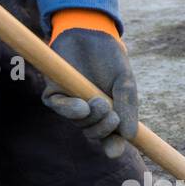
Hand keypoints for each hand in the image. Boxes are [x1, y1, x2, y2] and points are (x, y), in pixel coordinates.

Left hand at [42, 27, 138, 157]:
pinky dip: (70, 111)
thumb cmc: (111, 60)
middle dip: (104, 130)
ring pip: (79, 124)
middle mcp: (90, 113)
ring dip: (91, 119)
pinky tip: (82, 105)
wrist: (90, 34)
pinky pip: (59, 109)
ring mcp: (72, 103)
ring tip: (100, 102)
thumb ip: (128, 109)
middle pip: (94, 134)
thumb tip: (130, 136)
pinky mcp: (54, 92)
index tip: (115, 151)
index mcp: (111, 114)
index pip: (111, 138)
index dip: (113, 146)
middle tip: (112, 116)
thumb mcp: (126, 85)